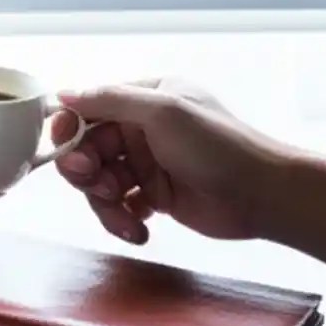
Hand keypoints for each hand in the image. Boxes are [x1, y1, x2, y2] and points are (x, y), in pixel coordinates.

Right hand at [51, 78, 286, 244]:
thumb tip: (63, 94)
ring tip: (126, 217)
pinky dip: (121, 220)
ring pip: (98, 183)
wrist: (263, 196)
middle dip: (87, 172)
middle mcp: (141, 128)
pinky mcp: (153, 196)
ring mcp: (146, 163)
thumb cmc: (218, 146)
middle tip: (100, 186)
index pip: (88, 110)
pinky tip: (139, 230)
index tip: (67, 152)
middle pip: (87, 150)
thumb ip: (110, 100)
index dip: (70, 131)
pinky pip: (118, 207)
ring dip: (104, 203)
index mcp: (145, 98)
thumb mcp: (163, 111)